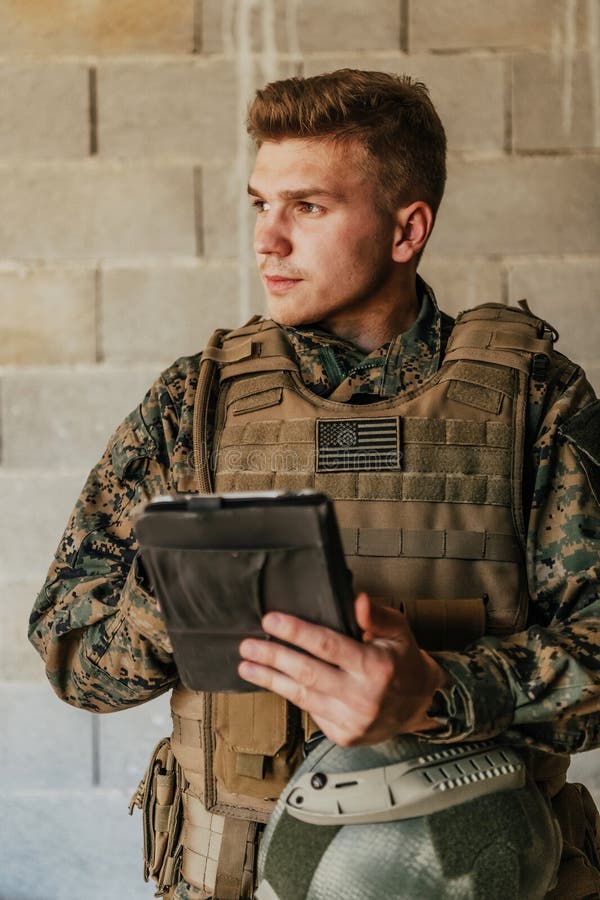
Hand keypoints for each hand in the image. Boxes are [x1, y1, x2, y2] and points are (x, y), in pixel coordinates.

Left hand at [238, 593, 447, 745]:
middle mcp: (363, 697)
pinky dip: (290, 695)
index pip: (328, 645)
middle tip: (248, 645)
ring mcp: (352, 720)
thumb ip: (376, 616)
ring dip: (270, 679)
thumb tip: (357, 600)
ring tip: (247, 665)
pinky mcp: (344, 735)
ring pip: (302, 696)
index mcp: (376, 667)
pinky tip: (273, 682)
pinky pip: (310, 712)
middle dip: (273, 656)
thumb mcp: (399, 631)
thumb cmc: (403, 661)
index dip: (296, 632)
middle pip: (307, 673)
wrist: (418, 705)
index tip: (271, 620)